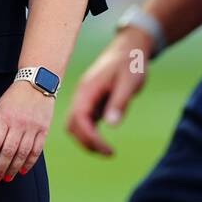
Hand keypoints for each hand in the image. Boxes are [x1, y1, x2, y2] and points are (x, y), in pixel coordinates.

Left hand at [0, 80, 55, 180]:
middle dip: (1, 167)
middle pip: (8, 151)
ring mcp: (33, 128)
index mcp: (5, 118)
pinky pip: (36, 150)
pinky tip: (23, 170)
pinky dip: (29, 162)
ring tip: (7, 177)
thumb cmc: (14, 97)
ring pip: (23, 153)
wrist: (37, 84)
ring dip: (14, 168)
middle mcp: (19, 124)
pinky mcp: (44, 130)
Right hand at [65, 28, 151, 155]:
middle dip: (87, 143)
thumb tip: (111, 125)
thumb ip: (119, 102)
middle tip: (109, 153)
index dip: (90, 138)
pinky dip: (91, 134)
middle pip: (72, 126)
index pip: (79, 119)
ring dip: (87, 140)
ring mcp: (85, 99)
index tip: (108, 150)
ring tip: (107, 150)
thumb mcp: (129, 81)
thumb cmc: (130, 63)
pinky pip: (85, 122)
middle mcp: (82, 96)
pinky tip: (104, 141)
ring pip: (76, 126)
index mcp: (87, 90)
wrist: (129, 49)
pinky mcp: (92, 102)